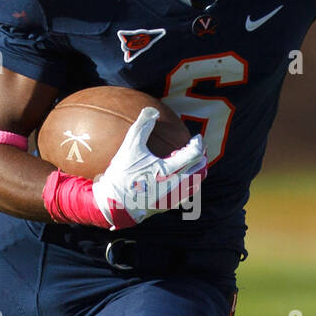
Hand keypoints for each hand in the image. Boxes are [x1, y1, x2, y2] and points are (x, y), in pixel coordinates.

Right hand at [93, 107, 207, 227]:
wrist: (113, 205)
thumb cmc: (121, 175)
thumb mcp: (129, 147)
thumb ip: (142, 126)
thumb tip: (151, 110)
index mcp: (168, 170)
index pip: (194, 155)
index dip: (198, 144)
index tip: (197, 138)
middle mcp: (174, 185)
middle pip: (200, 170)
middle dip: (201, 158)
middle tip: (197, 149)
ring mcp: (172, 197)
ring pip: (195, 184)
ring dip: (196, 172)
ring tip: (190, 164)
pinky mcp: (166, 206)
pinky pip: (184, 195)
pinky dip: (187, 184)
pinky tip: (178, 179)